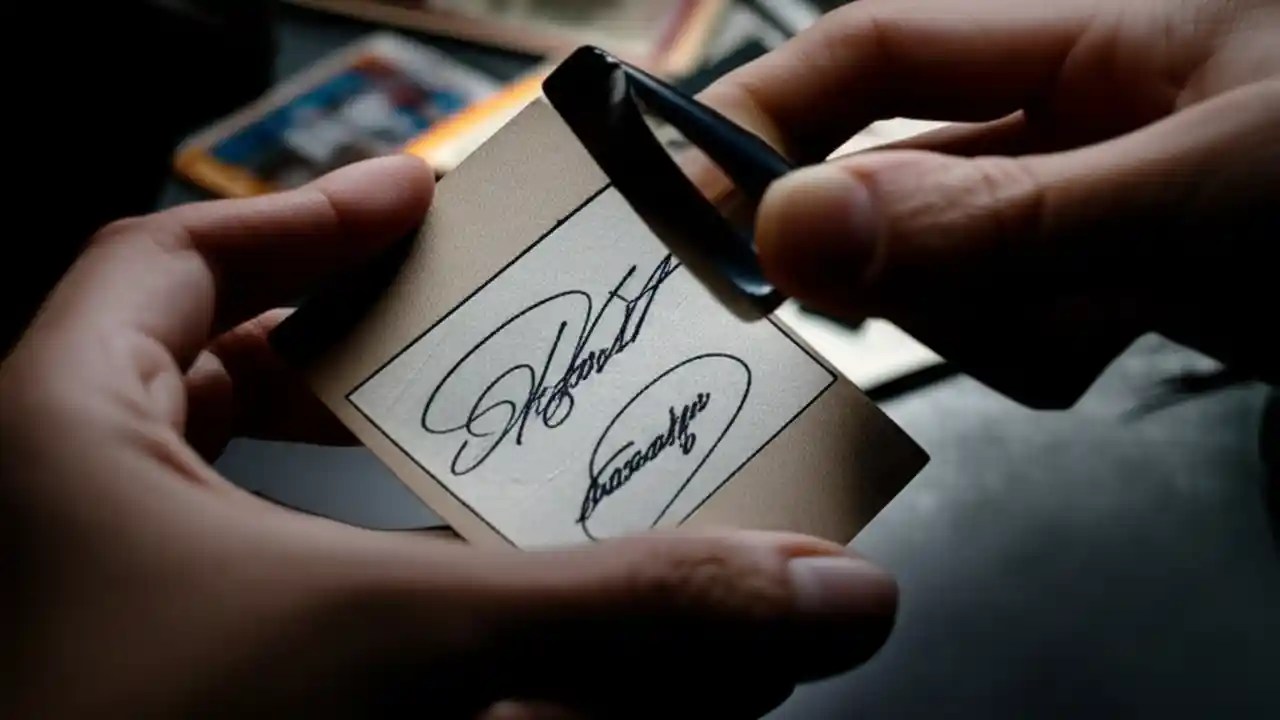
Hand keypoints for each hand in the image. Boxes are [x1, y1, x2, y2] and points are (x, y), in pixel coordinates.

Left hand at [1, 156, 897, 718]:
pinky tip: (562, 677)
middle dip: (362, 372)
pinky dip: (443, 648)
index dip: (306, 218)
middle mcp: (82, 535)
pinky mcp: (196, 708)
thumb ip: (615, 613)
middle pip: (223, 389)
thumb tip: (824, 592)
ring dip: (425, 527)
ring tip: (531, 496)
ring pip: (283, 544)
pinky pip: (324, 649)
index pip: (170, 263)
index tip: (422, 203)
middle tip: (457, 344)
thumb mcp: (399, 650)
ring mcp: (134, 638)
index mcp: (64, 445)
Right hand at [702, 0, 1278, 405]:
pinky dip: (1041, 353)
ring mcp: (1063, 204)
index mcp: (1076, 33)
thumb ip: (993, 219)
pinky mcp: (1081, 279)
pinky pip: (996, 332)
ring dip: (1000, 320)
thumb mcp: (1186, 197)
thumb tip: (796, 229)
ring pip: (938, 276)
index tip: (690, 214)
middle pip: (889, 185)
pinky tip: (1126, 332)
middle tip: (976, 292)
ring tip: (1122, 307)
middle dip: (910, 263)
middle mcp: (1051, 111)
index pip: (868, 55)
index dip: (763, 120)